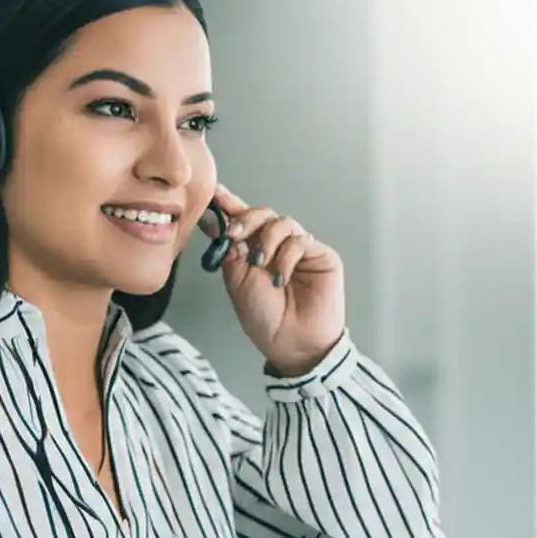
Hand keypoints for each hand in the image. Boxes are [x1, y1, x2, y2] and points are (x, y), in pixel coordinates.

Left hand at [198, 184, 345, 376]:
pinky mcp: (321, 256)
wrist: (291, 344)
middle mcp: (279, 247)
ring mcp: (301, 250)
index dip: (230, 205)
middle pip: (264, 214)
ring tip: (261, 264)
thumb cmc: (265, 320)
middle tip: (235, 234)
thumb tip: (214, 222)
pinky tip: (281, 278)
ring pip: (282, 223)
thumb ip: (229, 251)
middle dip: (246, 219)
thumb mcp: (236, 282)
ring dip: (267, 240)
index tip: (215, 193)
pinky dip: (286, 256)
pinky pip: (301, 240)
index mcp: (256, 251)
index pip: (244, 221)